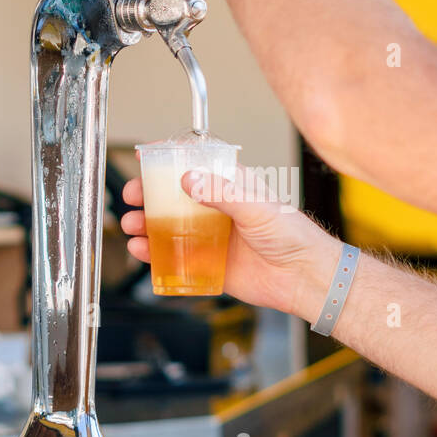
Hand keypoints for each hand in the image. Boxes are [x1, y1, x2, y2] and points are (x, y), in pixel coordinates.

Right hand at [121, 165, 340, 320]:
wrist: (304, 278)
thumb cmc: (292, 235)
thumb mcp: (257, 207)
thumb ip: (222, 192)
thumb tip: (188, 178)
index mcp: (231, 187)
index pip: (195, 166)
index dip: (169, 161)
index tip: (145, 158)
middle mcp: (218, 209)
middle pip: (175, 197)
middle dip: (149, 195)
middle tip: (132, 196)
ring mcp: (212, 237)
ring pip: (171, 227)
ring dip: (147, 224)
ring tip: (132, 226)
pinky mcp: (211, 264)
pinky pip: (177, 258)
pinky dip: (156, 254)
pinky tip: (143, 251)